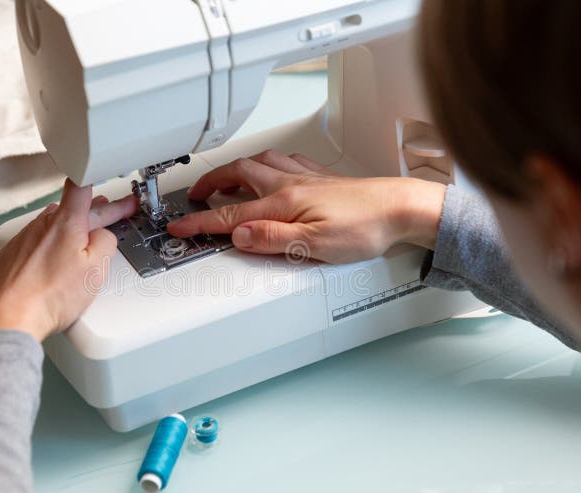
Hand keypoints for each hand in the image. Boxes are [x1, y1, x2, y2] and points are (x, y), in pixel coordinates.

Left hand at [0, 179, 137, 342]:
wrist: (7, 317)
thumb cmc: (48, 296)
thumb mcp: (95, 269)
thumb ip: (106, 243)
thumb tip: (103, 236)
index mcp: (66, 222)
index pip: (84, 186)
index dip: (105, 185)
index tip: (122, 199)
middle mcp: (41, 225)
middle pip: (72, 208)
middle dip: (96, 211)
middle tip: (112, 214)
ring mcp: (23, 239)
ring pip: (53, 226)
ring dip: (71, 228)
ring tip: (85, 236)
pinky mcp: (9, 256)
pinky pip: (36, 244)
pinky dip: (49, 247)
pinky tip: (54, 259)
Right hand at [167, 150, 445, 263]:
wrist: (401, 209)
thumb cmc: (366, 227)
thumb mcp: (315, 244)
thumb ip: (272, 238)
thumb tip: (237, 236)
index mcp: (283, 203)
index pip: (230, 215)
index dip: (200, 223)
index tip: (179, 228)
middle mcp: (290, 184)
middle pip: (238, 175)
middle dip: (210, 184)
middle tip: (194, 196)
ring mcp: (305, 177)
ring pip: (259, 162)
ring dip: (234, 170)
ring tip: (223, 182)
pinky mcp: (320, 177)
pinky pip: (284, 160)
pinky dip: (265, 163)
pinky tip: (269, 169)